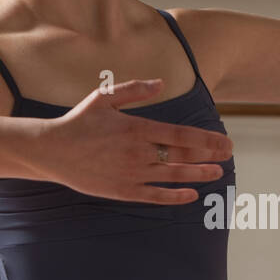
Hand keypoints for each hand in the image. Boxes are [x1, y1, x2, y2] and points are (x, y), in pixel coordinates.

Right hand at [29, 78, 233, 203]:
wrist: (51, 150)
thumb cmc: (79, 121)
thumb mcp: (104, 97)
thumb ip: (134, 90)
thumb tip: (160, 82)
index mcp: (137, 128)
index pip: (182, 135)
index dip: (208, 140)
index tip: (225, 142)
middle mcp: (138, 152)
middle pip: (183, 155)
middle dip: (209, 156)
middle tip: (229, 155)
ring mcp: (131, 173)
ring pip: (173, 176)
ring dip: (198, 175)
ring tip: (218, 174)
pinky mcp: (122, 190)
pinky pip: (155, 196)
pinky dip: (175, 196)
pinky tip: (192, 194)